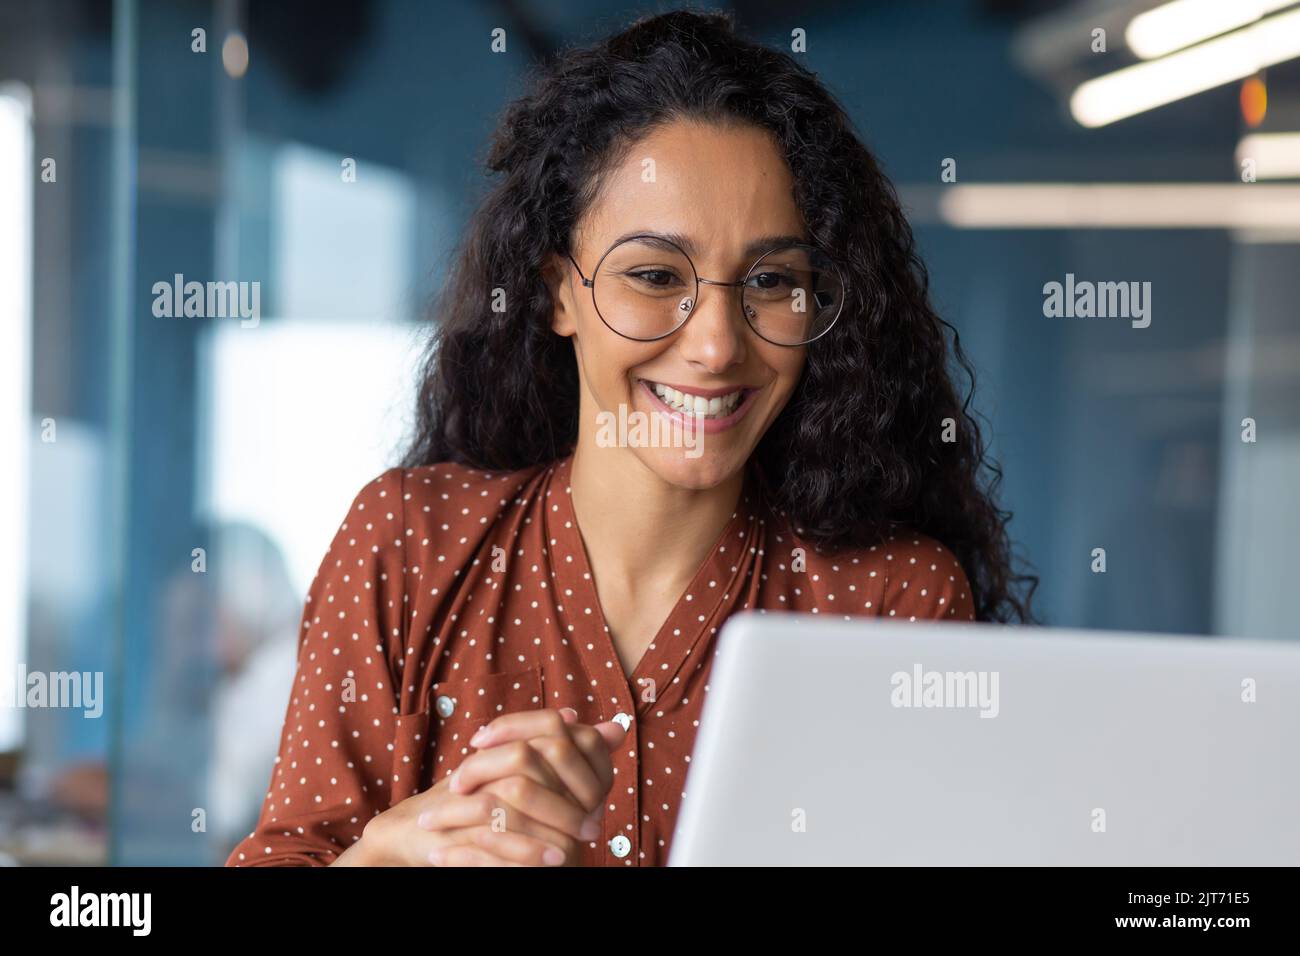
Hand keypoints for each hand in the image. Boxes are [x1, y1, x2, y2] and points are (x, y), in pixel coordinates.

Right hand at [332, 708, 624, 865]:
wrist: (409, 831)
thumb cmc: (469, 801)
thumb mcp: (513, 774)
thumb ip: (559, 752)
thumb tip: (605, 725)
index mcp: (496, 752)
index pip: (537, 742)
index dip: (569, 765)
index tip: (599, 797)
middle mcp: (478, 769)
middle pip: (524, 771)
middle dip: (561, 804)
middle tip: (591, 829)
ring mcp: (459, 801)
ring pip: (505, 808)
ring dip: (541, 833)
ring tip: (569, 854)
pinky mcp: (445, 835)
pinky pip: (484, 843)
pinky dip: (516, 856)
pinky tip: (541, 864)